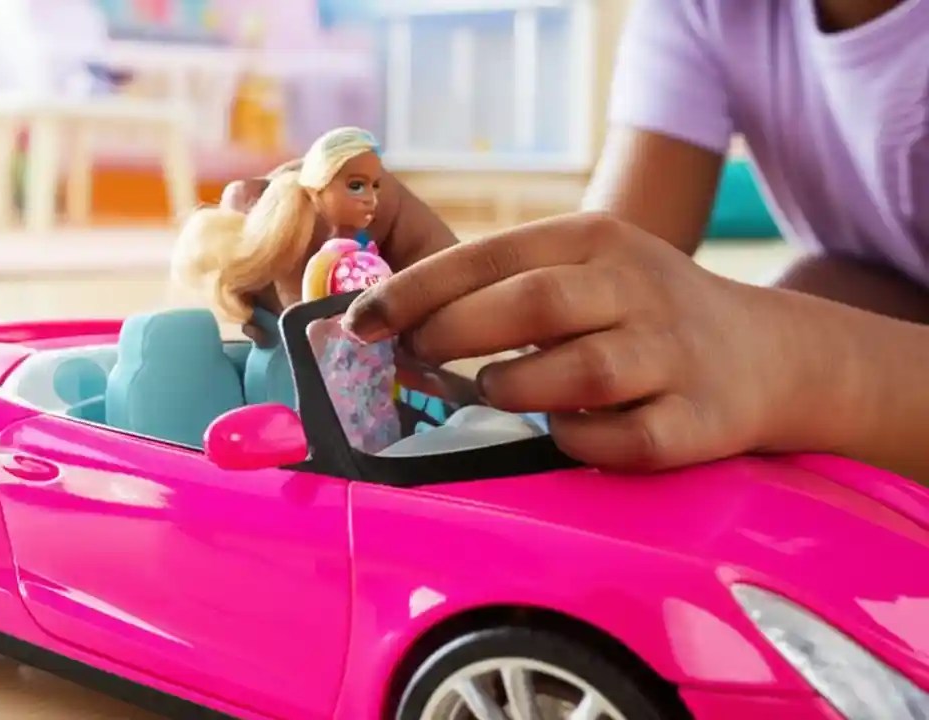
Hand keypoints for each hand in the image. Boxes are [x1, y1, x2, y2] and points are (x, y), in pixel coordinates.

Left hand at [342, 212, 835, 471]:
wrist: (765, 353)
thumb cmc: (639, 311)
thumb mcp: (585, 267)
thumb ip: (503, 285)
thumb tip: (390, 318)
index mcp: (596, 240)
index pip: (491, 256)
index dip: (417, 289)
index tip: (361, 319)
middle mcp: (638, 287)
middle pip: (531, 305)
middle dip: (453, 332)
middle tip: (413, 356)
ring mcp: (673, 353)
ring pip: (579, 372)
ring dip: (514, 388)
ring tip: (492, 390)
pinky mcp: (700, 420)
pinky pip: (625, 439)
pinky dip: (579, 440)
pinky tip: (561, 430)